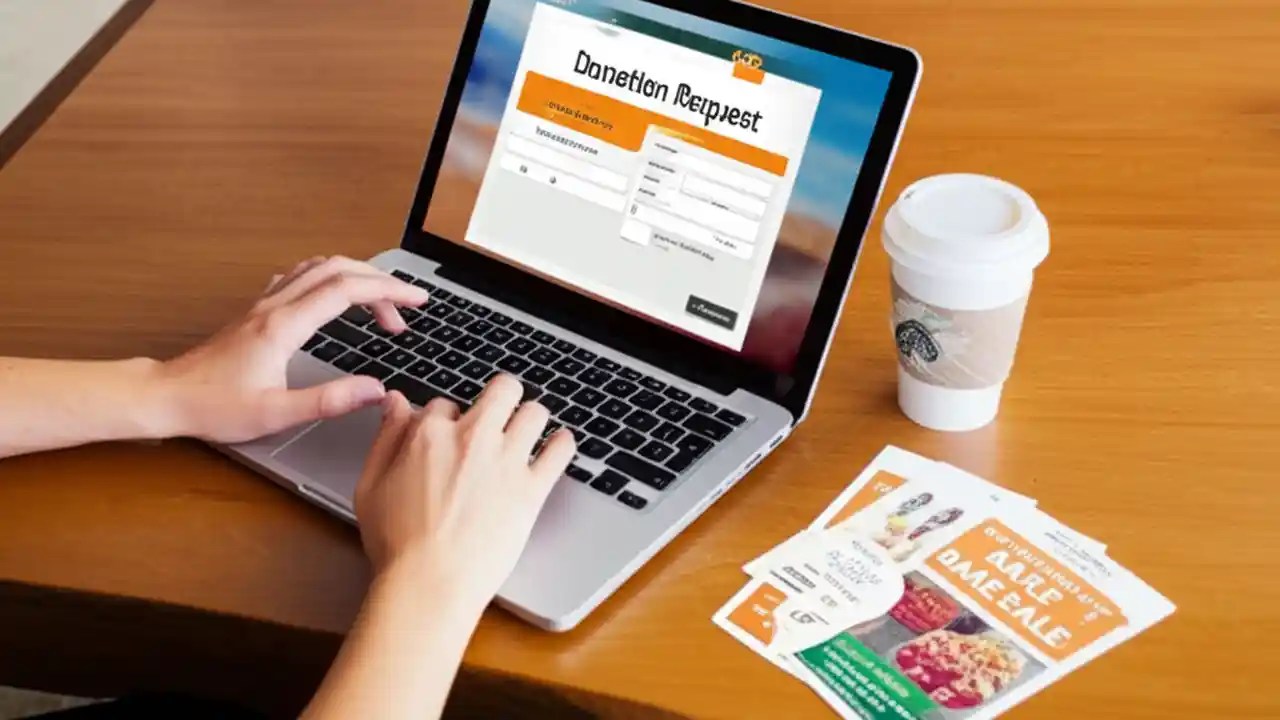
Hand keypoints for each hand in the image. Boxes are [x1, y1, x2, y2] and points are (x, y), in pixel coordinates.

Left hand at [160, 256, 428, 442]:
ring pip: (319, 268)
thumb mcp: (275, 413)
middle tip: (407, 309)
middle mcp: (275, 306)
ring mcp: (264, 304)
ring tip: (380, 308)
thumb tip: (375, 390)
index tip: (416, 300)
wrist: (167, 396)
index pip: (346, 290)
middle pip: (338, 269)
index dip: (387, 291)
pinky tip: (337, 298)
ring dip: (357, 278)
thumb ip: (329, 400)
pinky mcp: (257, 311)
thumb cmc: (214, 407)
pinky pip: (300, 276)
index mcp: (283, 327)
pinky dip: (330, 278)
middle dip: (380, 283)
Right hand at [354, 375, 575, 603]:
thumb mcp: (370, 485)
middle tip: (500, 415)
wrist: (429, 584)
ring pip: (535, 412)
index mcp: (430, 435)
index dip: (448, 419)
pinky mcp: (531, 489)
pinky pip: (561, 450)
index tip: (450, 437)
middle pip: (502, 389)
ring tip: (527, 433)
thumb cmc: (397, 545)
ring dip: (531, 419)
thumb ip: (387, 437)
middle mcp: (472, 439)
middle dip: (501, 397)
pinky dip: (562, 444)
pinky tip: (556, 446)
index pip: (446, 404)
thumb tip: (396, 402)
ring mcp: (506, 462)